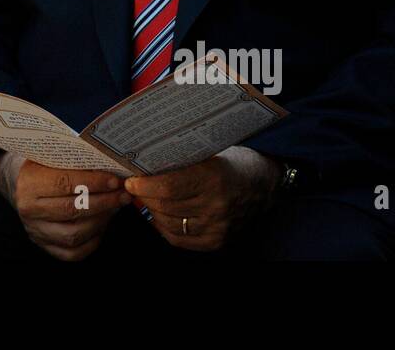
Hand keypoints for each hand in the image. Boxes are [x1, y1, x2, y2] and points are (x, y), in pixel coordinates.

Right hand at [0, 152, 130, 261]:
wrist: (22, 186)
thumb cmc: (44, 167)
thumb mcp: (52, 157)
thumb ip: (75, 160)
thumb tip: (109, 164)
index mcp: (29, 183)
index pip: (64, 183)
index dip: (93, 182)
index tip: (114, 180)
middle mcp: (29, 209)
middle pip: (71, 210)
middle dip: (103, 202)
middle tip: (123, 194)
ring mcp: (36, 231)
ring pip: (74, 234)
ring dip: (101, 221)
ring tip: (115, 207)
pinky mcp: (45, 246)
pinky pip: (73, 252)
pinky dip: (93, 240)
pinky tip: (103, 224)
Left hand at [122, 146, 280, 251]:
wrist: (263, 184)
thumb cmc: (231, 162)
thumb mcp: (208, 153)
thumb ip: (179, 160)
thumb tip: (143, 162)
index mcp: (214, 179)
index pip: (168, 187)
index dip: (145, 185)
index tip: (131, 180)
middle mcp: (216, 206)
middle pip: (165, 206)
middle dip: (144, 197)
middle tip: (134, 188)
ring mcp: (218, 227)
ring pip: (169, 223)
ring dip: (152, 211)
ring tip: (145, 199)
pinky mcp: (217, 241)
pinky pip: (179, 239)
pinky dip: (163, 227)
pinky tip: (158, 215)